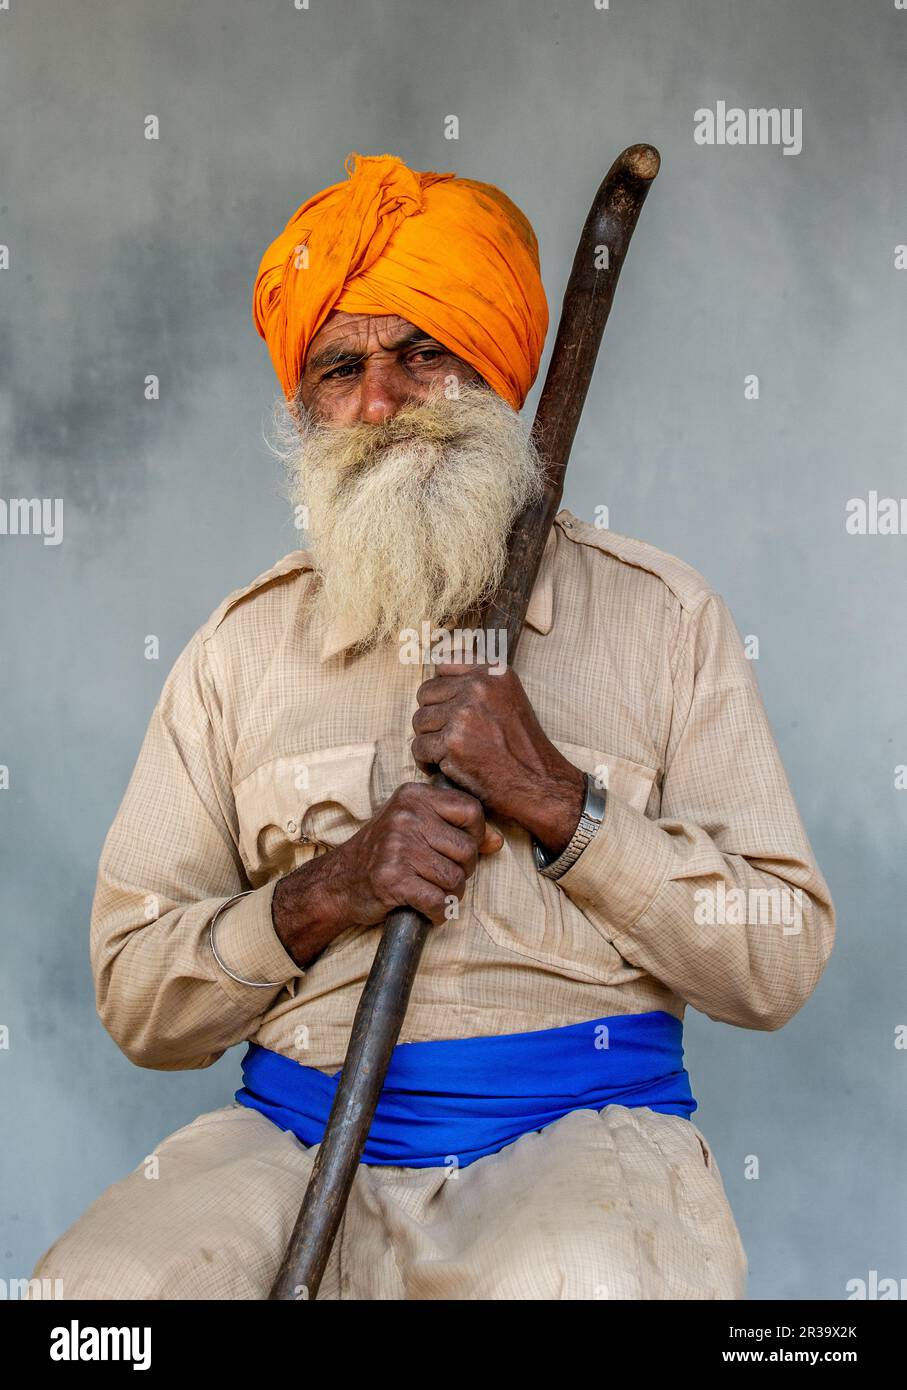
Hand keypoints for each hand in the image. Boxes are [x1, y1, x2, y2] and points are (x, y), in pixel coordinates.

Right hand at [272, 781, 502, 965]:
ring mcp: (397, 847)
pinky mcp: (392, 879)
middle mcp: (406, 816)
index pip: (472, 810)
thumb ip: (456, 828)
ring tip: (431, 891)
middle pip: (467, 849)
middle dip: (462, 870)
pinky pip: (438, 901)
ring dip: (450, 894)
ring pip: (455, 878)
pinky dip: (438, 912)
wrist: (338, 881)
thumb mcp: (416, 827)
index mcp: (414, 796)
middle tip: (441, 875)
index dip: (477, 835)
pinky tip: (426, 908)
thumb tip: (496, 841)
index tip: (460, 848)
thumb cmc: (383, 852)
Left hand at [411, 659, 585, 854]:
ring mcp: (464, 714)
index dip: (441, 689)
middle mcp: (478, 687)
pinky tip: (443, 766)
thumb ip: (480, 682)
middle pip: (426, 693)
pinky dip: (427, 761)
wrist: (539, 782)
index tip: (447, 706)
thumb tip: (438, 668)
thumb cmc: (522, 746)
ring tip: (446, 752)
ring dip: (429, 739)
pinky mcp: (453, 743)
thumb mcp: (510, 697)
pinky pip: (419, 747)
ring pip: (420, 721)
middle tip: (446, 735)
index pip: (444, 664)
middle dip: (432, 716)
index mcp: (493, 671)